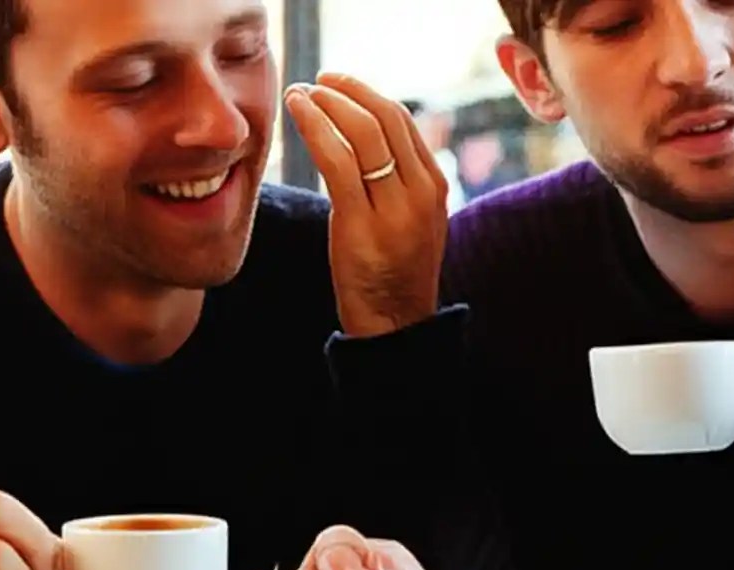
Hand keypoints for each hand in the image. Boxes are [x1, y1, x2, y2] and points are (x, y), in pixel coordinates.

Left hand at [283, 72, 448, 337]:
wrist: (395, 325)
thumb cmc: (393, 275)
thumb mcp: (410, 223)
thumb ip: (399, 185)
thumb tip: (368, 146)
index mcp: (435, 187)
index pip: (403, 123)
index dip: (369, 96)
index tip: (340, 85)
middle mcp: (421, 192)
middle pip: (386, 118)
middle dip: (349, 91)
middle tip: (320, 80)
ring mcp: (395, 209)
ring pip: (363, 132)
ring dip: (329, 103)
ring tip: (303, 93)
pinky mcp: (362, 224)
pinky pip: (338, 160)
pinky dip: (315, 126)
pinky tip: (298, 111)